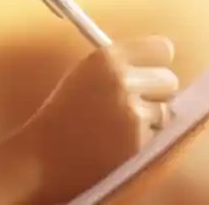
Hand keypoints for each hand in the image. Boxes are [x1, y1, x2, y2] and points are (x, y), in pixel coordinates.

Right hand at [21, 36, 179, 203]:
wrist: (39, 160)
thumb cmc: (60, 118)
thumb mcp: (85, 77)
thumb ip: (119, 67)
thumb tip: (158, 68)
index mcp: (107, 58)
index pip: (161, 48)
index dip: (158, 63)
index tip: (151, 74)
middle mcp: (122, 80)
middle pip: (169, 80)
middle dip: (156, 94)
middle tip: (135, 107)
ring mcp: (132, 112)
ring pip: (166, 111)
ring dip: (151, 121)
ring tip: (120, 130)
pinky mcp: (138, 142)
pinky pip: (157, 137)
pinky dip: (144, 143)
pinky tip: (118, 147)